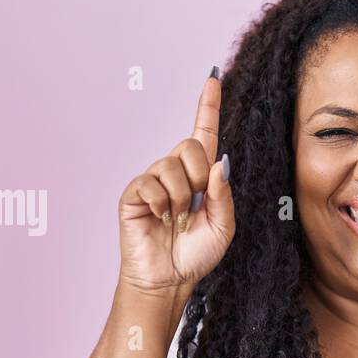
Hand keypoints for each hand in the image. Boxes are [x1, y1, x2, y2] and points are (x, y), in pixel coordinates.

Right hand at [117, 70, 234, 294]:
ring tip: (177, 220)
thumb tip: (217, 163)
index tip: (213, 78)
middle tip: (195, 205)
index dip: (208, 106)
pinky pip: (150, 184)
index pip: (204, 133)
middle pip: (190, 145)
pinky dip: (161, 205)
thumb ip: (224, 195)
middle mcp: (176, 172)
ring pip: (171, 166)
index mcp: (200, 176)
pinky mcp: (134, 193)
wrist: (170, 280)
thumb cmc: (196, 254)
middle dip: (199, 176)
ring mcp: (153, 181)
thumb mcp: (224, 226)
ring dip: (181, 198)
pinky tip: (159, 219)